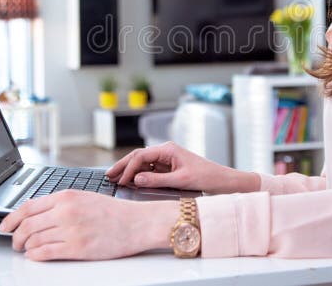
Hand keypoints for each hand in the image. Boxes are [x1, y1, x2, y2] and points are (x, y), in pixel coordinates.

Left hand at [0, 189, 177, 260]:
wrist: (138, 223)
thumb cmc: (115, 212)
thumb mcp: (85, 198)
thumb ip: (61, 203)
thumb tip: (37, 213)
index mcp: (67, 196)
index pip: (28, 206)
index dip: (11, 218)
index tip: (5, 225)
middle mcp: (66, 211)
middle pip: (26, 225)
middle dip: (15, 236)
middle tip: (14, 242)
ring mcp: (71, 230)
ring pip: (33, 240)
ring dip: (24, 247)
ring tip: (25, 250)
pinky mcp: (77, 248)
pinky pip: (45, 252)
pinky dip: (35, 255)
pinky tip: (35, 255)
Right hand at [106, 141, 258, 194]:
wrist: (223, 182)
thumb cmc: (206, 177)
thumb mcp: (180, 180)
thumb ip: (156, 180)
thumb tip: (135, 179)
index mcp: (168, 149)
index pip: (141, 155)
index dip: (128, 168)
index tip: (120, 181)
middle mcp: (166, 151)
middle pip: (138, 156)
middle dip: (123, 166)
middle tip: (108, 176)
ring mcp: (167, 159)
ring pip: (142, 163)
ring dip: (129, 171)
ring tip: (116, 179)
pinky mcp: (169, 168)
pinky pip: (150, 170)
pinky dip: (139, 175)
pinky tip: (131, 182)